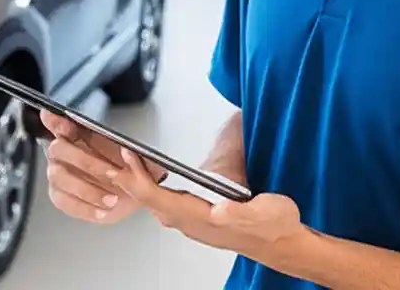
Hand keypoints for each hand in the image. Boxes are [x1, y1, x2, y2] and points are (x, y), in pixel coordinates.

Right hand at [41, 110, 166, 224]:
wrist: (131, 193)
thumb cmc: (127, 168)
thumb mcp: (137, 158)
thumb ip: (133, 154)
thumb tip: (128, 153)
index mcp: (78, 134)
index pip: (60, 122)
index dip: (57, 122)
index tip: (66, 126)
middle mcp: (63, 152)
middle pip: (59, 149)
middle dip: (86, 161)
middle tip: (111, 173)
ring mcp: (58, 174)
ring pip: (59, 177)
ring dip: (87, 189)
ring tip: (111, 199)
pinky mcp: (60, 196)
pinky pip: (63, 201)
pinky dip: (85, 207)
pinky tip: (101, 210)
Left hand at [112, 147, 306, 260]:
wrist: (285, 243)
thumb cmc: (276, 226)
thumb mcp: (267, 213)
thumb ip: (242, 212)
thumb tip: (220, 209)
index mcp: (204, 219)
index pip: (159, 198)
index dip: (140, 178)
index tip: (128, 157)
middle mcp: (193, 225)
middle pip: (150, 202)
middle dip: (130, 179)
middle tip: (114, 157)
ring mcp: (194, 225)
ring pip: (156, 205)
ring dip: (139, 186)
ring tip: (125, 166)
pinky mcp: (199, 221)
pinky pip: (165, 206)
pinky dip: (152, 192)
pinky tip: (150, 182)